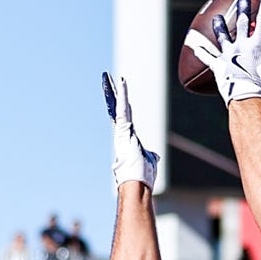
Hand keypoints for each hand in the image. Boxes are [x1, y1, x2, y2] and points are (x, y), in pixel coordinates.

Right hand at [101, 73, 160, 190]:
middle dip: (112, 93)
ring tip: (108, 76)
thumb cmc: (143, 176)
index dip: (122, 104)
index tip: (118, 92)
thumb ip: (150, 155)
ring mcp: (121, 130)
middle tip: (107, 79)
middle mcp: (122, 132)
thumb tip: (154, 156)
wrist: (137, 183)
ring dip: (114, 90)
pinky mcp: (123, 129)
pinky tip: (121, 83)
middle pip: (117, 108)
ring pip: (118, 106)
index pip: (125, 116)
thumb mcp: (149, 160)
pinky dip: (123, 95)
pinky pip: (123, 109)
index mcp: (128, 136)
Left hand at [184, 0, 260, 103]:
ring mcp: (229, 55)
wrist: (246, 95)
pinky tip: (196, 46)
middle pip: (243, 22)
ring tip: (217, 18)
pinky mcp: (219, 66)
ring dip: (220, 27)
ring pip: (223, 37)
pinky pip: (209, 58)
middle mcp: (241, 45)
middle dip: (244, 7)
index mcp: (257, 44)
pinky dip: (203, 52)